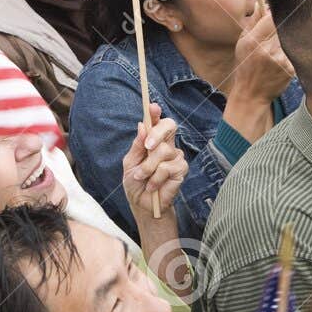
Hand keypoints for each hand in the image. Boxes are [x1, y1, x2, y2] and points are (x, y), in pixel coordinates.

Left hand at [124, 102, 187, 219]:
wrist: (142, 204)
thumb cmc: (136, 183)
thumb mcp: (130, 163)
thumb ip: (137, 145)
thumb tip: (142, 125)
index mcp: (153, 140)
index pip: (157, 122)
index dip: (156, 113)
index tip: (152, 107)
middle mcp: (167, 145)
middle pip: (169, 125)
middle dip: (157, 133)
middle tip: (147, 146)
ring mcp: (176, 156)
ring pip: (163, 151)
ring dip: (148, 167)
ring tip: (143, 178)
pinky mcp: (181, 169)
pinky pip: (167, 168)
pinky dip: (156, 178)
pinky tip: (153, 186)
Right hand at [231, 7, 296, 105]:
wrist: (252, 94)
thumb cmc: (246, 66)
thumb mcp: (243, 43)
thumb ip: (253, 22)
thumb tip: (261, 3)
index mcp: (254, 42)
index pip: (271, 18)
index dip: (276, 12)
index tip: (277, 12)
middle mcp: (268, 51)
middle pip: (284, 27)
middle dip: (283, 25)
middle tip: (279, 30)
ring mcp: (281, 60)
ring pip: (290, 39)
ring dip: (287, 39)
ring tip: (277, 48)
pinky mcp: (291, 69)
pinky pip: (294, 52)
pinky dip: (291, 52)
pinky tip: (281, 59)